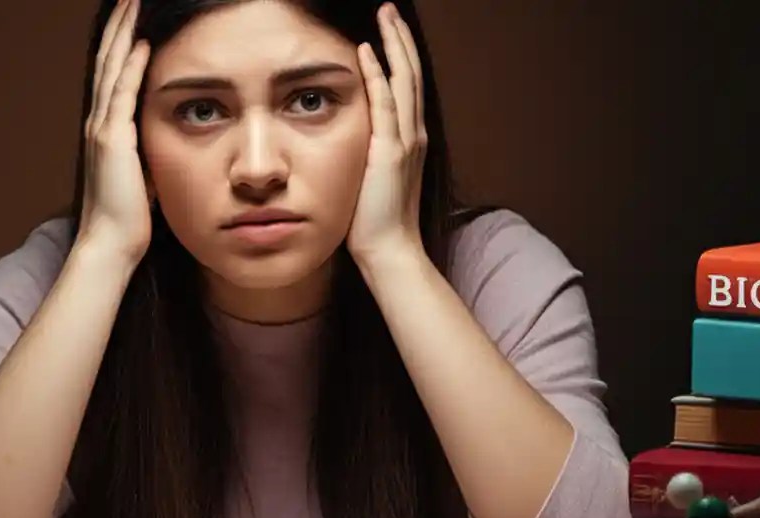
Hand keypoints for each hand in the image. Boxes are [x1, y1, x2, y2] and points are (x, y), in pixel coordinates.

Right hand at [76, 0, 151, 266]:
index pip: (113, 71)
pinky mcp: (113, 140)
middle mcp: (99, 121)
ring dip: (124, 32)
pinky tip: (143, 43)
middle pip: (108, 57)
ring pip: (112, 67)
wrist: (110, 244)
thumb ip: (147, 150)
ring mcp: (103, 128)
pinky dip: (132, 65)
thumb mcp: (142, 173)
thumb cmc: (128, 217)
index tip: (135, 13)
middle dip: (120, 23)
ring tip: (134, 2)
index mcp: (106, 128)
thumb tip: (164, 141)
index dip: (122, 40)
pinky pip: (123, 94)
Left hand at [347, 2, 427, 267]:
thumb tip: (346, 144)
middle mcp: (413, 136)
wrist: (388, 252)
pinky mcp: (389, 152)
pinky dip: (377, 74)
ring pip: (404, 80)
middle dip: (400, 39)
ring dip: (393, 45)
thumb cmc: (374, 225)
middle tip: (389, 10)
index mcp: (410, 142)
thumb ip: (366, 156)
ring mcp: (405, 142)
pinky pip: (385, 103)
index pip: (407, 88)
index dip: (399, 57)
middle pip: (411, 74)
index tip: (387, 32)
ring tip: (385, 16)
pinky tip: (366, 51)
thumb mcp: (370, 181)